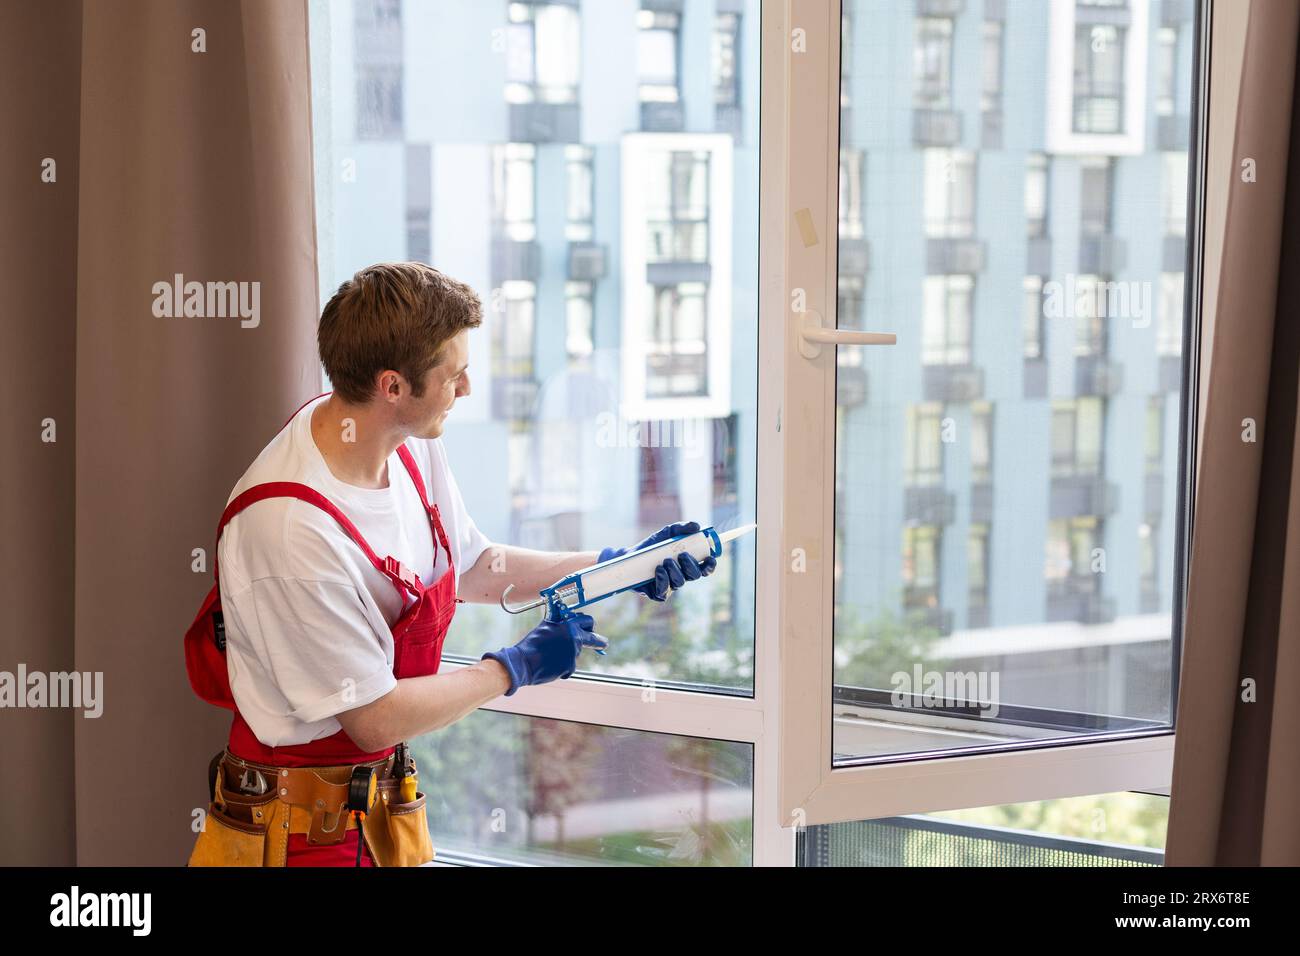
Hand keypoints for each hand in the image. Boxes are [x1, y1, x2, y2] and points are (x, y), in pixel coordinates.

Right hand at [481, 610, 606, 696]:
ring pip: (576, 653)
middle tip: (602, 644)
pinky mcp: (570, 668)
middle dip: (599, 641)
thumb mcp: (546, 627)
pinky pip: (569, 666)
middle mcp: (575, 639)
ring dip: (568, 653)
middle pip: (593, 639)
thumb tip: (566, 619)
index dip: (590, 625)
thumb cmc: (532, 643)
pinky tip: (549, 664)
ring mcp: (574, 654)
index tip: (593, 630)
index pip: (588, 621)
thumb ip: (560, 623)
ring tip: (550, 655)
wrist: (523, 662)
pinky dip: (562, 666)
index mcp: (569, 626)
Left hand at [598, 520, 717, 601]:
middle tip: (681, 555)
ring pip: (680, 582)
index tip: (710, 558)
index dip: (710, 565)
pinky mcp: (658, 593)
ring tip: (665, 561)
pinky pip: (665, 591)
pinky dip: (663, 580)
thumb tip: (697, 526)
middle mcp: (682, 575)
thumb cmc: (652, 546)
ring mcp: (671, 586)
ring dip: (676, 571)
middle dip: (690, 566)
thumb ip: (682, 528)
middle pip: (695, 575)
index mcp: (688, 564)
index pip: (704, 568)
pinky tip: (659, 570)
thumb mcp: (667, 533)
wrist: (630, 557)